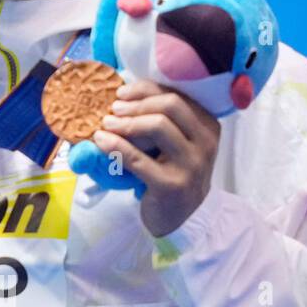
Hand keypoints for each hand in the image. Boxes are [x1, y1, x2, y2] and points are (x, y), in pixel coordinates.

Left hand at [92, 79, 220, 237]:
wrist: (185, 217)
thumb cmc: (173, 173)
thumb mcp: (175, 144)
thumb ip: (160, 121)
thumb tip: (121, 97)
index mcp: (206, 126)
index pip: (176, 95)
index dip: (145, 89)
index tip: (121, 93)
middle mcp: (204, 142)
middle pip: (170, 105)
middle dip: (136, 103)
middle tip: (113, 109)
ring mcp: (191, 164)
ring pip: (158, 126)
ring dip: (126, 122)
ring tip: (106, 124)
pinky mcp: (171, 184)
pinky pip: (138, 158)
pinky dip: (115, 146)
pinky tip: (100, 141)